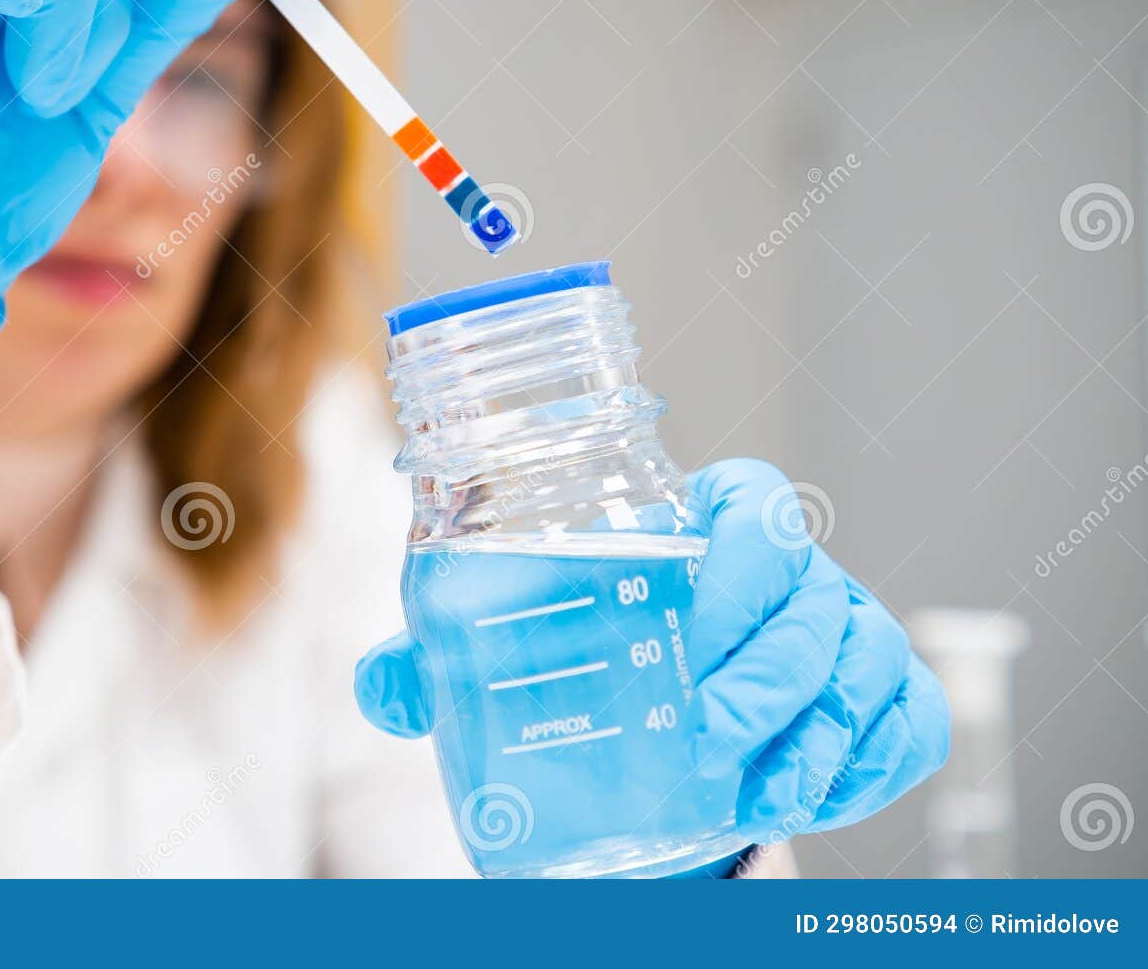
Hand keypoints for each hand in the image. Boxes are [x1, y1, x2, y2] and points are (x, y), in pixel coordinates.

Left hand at [355, 458, 950, 845]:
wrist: (665, 734)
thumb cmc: (595, 665)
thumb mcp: (514, 658)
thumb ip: (446, 663)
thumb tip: (386, 687)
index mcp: (703, 535)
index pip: (755, 499)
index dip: (742, 550)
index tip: (690, 618)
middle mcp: (787, 577)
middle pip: (812, 595)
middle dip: (767, 671)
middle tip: (711, 732)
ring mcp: (843, 633)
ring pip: (864, 661)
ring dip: (815, 735)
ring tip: (757, 795)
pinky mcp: (879, 701)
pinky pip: (908, 720)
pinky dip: (871, 762)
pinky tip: (814, 792)